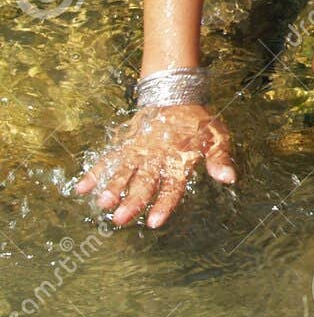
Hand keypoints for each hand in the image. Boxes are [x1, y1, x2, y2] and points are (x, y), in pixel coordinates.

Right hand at [74, 105, 235, 227]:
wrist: (175, 95)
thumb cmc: (198, 122)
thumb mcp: (216, 137)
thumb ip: (220, 159)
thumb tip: (229, 179)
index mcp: (180, 158)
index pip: (172, 185)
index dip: (164, 204)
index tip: (155, 221)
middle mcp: (157, 156)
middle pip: (143, 182)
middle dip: (132, 200)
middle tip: (120, 219)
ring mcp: (138, 150)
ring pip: (124, 171)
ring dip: (112, 187)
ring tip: (102, 204)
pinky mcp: (125, 144)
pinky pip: (109, 158)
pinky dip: (95, 172)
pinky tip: (82, 188)